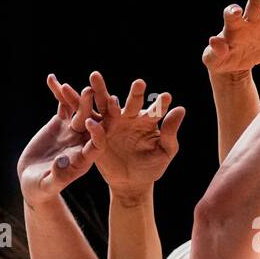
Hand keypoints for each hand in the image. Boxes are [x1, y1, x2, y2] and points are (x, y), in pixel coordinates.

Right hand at [17, 74, 97, 206]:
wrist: (33, 179)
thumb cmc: (42, 188)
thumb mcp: (49, 185)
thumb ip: (58, 175)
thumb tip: (62, 162)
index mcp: (86, 157)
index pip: (97, 143)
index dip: (96, 133)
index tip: (90, 124)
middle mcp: (84, 141)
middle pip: (93, 122)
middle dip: (93, 108)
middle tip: (92, 92)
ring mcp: (74, 129)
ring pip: (79, 110)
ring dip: (76, 97)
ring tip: (70, 86)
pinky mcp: (62, 121)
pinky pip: (62, 104)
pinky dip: (58, 92)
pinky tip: (51, 78)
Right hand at [83, 71, 183, 196]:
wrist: (131, 182)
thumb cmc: (152, 166)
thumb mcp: (164, 151)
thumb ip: (170, 132)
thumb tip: (181, 109)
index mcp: (147, 120)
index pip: (156, 110)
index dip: (161, 104)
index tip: (167, 97)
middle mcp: (129, 117)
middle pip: (131, 102)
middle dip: (134, 93)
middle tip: (139, 83)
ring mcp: (111, 123)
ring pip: (105, 104)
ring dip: (100, 90)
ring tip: (95, 76)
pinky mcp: (96, 132)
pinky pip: (89, 122)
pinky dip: (82, 110)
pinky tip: (78, 98)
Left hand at [202, 0, 259, 77]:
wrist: (235, 63)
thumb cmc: (221, 59)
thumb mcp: (213, 59)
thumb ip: (214, 52)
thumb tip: (214, 41)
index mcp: (232, 26)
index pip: (231, 14)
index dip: (233, 11)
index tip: (236, 11)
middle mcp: (248, 19)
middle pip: (255, 1)